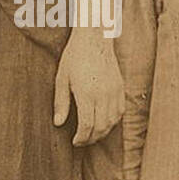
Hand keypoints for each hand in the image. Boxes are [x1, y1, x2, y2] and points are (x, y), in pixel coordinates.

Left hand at [53, 30, 123, 144]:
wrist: (94, 38)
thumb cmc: (75, 56)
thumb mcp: (61, 78)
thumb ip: (61, 102)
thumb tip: (58, 123)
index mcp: (86, 93)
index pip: (87, 125)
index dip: (81, 138)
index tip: (75, 142)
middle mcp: (103, 94)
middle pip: (101, 127)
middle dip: (91, 139)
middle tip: (82, 142)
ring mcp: (114, 91)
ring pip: (112, 122)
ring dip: (103, 132)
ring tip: (92, 135)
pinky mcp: (120, 88)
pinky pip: (120, 111)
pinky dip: (113, 122)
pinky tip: (104, 122)